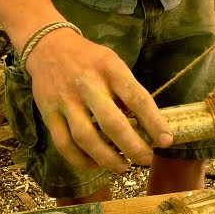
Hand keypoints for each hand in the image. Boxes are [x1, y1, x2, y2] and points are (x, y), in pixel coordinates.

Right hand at [25, 29, 172, 171]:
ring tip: (123, 167)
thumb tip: (149, 126)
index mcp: (110, 69)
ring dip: (107, 158)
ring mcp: (65, 99)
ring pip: (86, 138)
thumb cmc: (89, 59)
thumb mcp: (113, 63)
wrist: (48, 46)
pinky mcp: (48, 112)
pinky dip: (81, 160)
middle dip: (132, 147)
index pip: (137, 98)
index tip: (167, 141)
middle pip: (112, 123)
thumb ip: (127, 90)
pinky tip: (95, 164)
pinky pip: (64, 144)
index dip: (154, 122)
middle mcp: (87, 84)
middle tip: (145, 160)